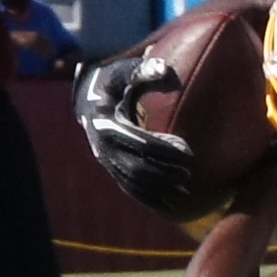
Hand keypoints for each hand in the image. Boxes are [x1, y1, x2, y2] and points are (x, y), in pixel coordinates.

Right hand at [73, 54, 194, 216]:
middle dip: (163, 173)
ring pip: (132, 182)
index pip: (139, 141)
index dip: (164, 149)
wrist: (88, 99)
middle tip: (188, 175)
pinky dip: (148, 198)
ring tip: (184, 194)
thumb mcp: (126, 72)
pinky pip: (129, 188)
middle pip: (136, 166)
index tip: (188, 151)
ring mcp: (105, 160)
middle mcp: (102, 146)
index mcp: (107, 123)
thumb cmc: (114, 82)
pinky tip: (169, 206)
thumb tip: (166, 70)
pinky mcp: (111, 168)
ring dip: (158, 190)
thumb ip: (145, 70)